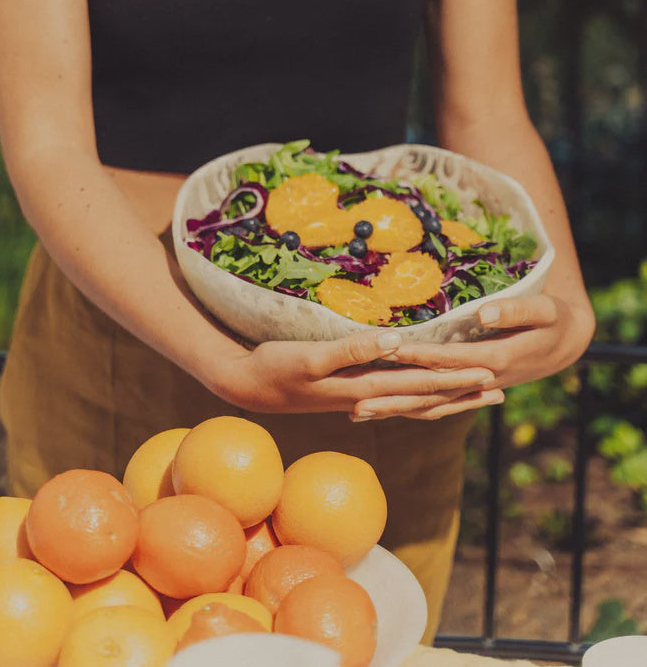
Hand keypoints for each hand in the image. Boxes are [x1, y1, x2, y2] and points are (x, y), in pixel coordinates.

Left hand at [217, 329, 504, 420]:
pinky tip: (395, 341)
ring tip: (461, 370)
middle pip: (415, 395)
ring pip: (388, 382)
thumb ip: (366, 366)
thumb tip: (399, 360)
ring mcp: (334, 381)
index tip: (497, 389)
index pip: (422, 401)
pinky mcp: (310, 364)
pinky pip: (343, 356)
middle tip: (497, 383)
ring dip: (425, 378)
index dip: (460, 397)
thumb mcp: (334, 371)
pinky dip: (368, 350)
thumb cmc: (293, 372)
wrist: (245, 382)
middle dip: (457, 389)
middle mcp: (358, 395)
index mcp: (368, 395)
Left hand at [352, 292, 589, 420]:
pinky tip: (384, 409)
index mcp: (496, 359)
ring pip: (431, 404)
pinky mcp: (470, 389)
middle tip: (356, 402)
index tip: (388, 352)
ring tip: (357, 414)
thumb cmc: (555, 320)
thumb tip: (483, 313)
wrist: (567, 343)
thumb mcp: (544, 309)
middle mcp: (482, 381)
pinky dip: (410, 409)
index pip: (449, 360)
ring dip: (396, 410)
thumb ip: (515, 310)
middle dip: (394, 397)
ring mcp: (475, 389)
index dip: (418, 356)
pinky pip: (437, 404)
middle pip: (432, 392)